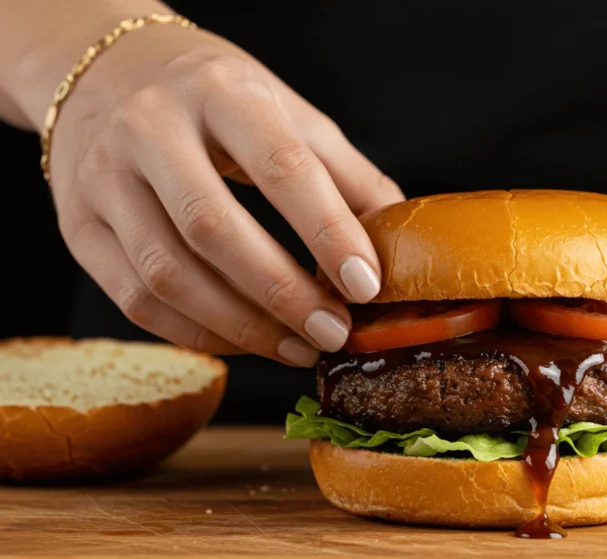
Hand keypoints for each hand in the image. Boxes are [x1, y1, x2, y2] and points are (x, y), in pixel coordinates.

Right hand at [48, 26, 402, 366]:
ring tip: (299, 348)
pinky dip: (197, 334)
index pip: (279, 166)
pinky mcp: (77, 225)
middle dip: (282, 294)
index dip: (327, 232)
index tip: (366, 285)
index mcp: (220, 92)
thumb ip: (347, 176)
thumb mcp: (289, 113)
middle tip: (334, 332)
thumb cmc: (217, 100)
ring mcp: (103, 178)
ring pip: (167, 275)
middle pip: (213, 229)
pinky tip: (245, 341)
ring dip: (241, 326)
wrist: (106, 71)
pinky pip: (135, 300)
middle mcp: (149, 129)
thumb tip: (397, 248)